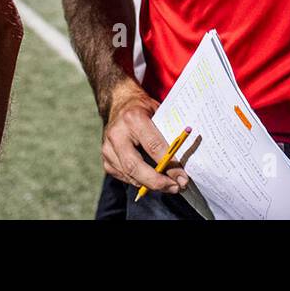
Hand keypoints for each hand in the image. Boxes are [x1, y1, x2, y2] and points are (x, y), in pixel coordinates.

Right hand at [101, 80, 186, 194]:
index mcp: (134, 119)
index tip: (183, 177)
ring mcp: (108, 148)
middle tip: (175, 187)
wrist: (120, 103)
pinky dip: (139, 182)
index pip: (153, 146)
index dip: (169, 165)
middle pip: (135, 166)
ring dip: (150, 185)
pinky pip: (123, 176)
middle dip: (157, 181)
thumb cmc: (145, 108)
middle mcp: (117, 134)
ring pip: (129, 174)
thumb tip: (184, 160)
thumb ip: (168, 133)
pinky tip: (152, 182)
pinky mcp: (105, 159)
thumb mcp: (159, 112)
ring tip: (169, 186)